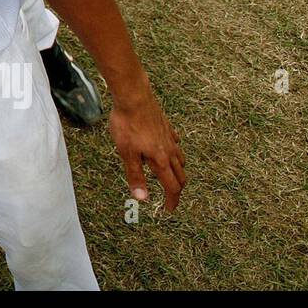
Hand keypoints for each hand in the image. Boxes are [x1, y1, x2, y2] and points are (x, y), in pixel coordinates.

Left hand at [109, 88, 185, 212]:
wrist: (134, 97)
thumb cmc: (127, 125)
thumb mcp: (126, 153)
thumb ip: (135, 175)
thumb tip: (142, 198)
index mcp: (160, 160)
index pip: (172, 187)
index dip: (172, 201)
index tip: (170, 210)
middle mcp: (169, 150)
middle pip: (180, 175)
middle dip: (177, 189)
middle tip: (171, 197)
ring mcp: (169, 137)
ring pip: (180, 159)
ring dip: (178, 171)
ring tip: (169, 175)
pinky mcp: (165, 125)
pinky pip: (175, 142)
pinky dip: (174, 151)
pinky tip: (167, 148)